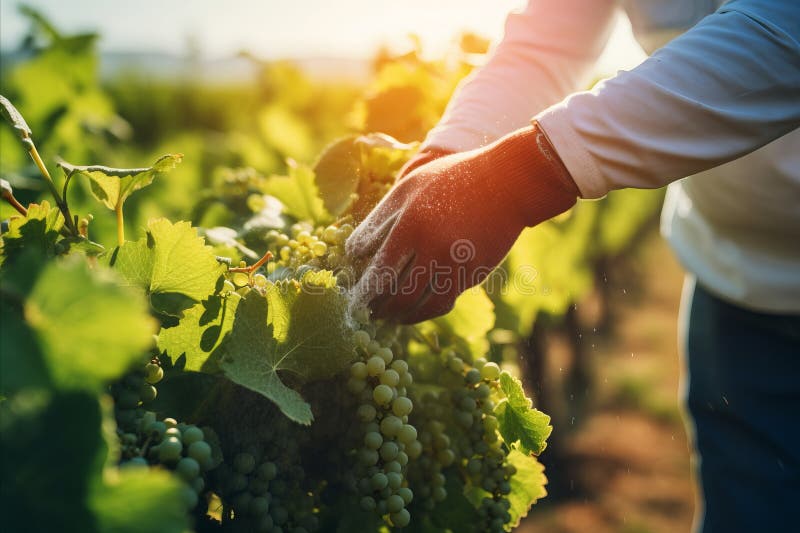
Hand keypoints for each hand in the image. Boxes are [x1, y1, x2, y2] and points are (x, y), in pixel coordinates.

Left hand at [346, 124, 579, 323]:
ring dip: (402, 317)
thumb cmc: (451, 178)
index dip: (363, 293)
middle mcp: (434, 249)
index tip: (353, 304)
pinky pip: (445, 300)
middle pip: (399, 295)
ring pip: (423, 305)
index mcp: (411, 225)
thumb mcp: (409, 188)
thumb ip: (379, 221)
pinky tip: (415, 308)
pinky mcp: (474, 273)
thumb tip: (353, 252)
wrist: (507, 181)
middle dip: (379, 310)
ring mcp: (457, 264)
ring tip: (389, 317)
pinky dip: (426, 309)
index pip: (379, 272)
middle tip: (368, 314)